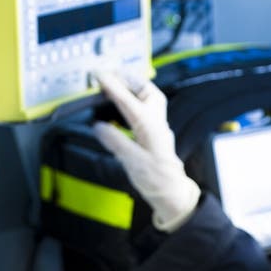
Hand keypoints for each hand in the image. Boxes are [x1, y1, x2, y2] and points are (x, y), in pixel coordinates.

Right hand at [93, 72, 200, 232]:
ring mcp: (158, 130)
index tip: (99, 75)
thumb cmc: (157, 182)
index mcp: (150, 127)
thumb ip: (115, 142)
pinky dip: (133, 104)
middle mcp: (156, 124)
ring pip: (149, 100)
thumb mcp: (133, 162)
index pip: (128, 100)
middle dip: (129, 79)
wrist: (172, 196)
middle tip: (111, 75)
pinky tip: (122, 109)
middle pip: (147, 91)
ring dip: (133, 90)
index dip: (112, 85)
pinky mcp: (156, 138)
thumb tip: (99, 127)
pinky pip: (145, 112)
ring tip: (115, 87)